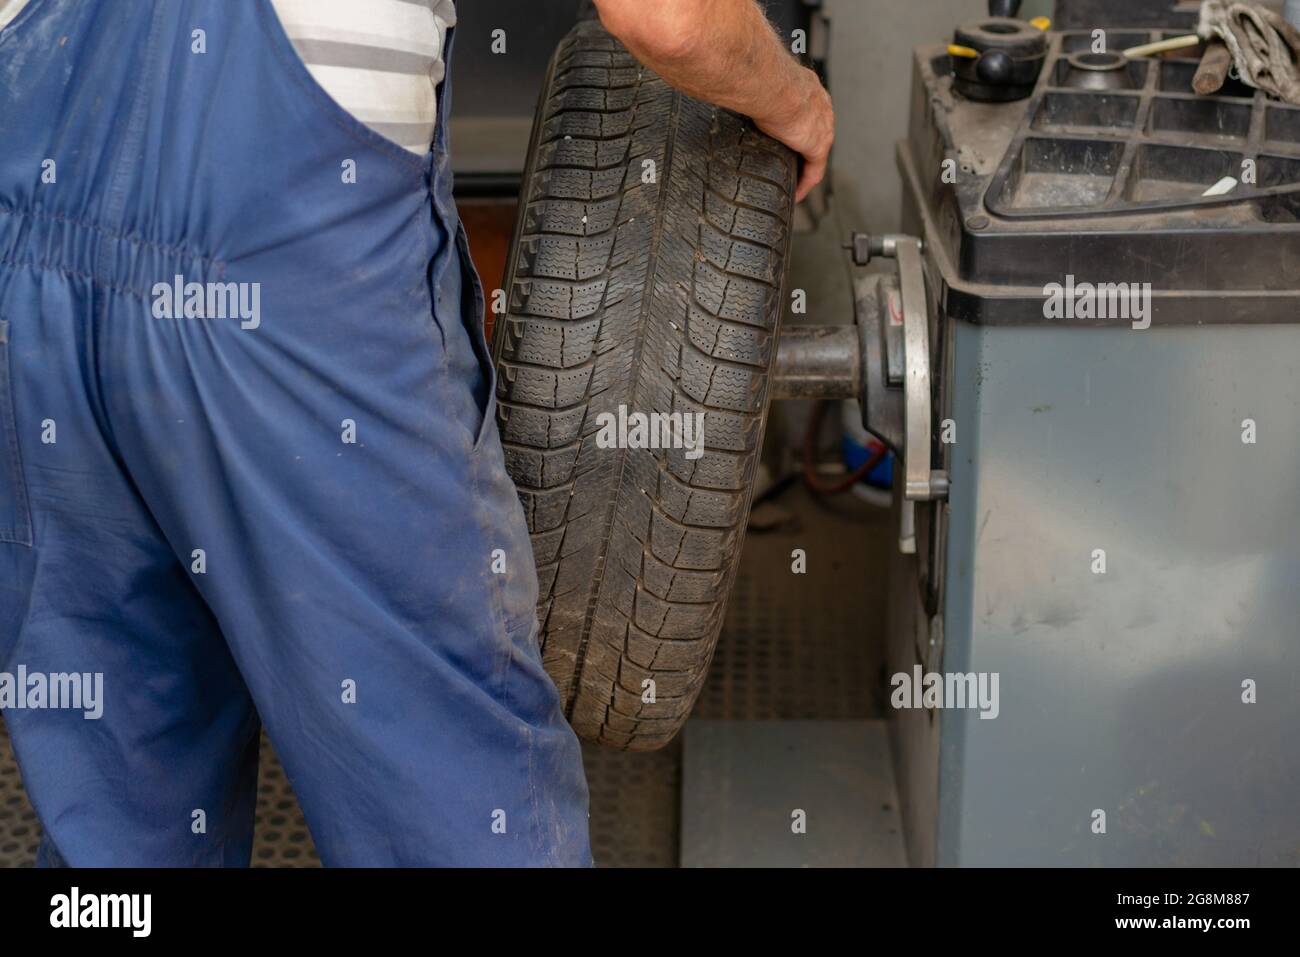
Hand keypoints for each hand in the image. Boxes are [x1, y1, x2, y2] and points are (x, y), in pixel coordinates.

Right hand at [757, 66, 833, 202]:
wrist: (769, 83)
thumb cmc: (759, 76)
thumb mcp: (758, 83)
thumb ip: (752, 90)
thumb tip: (728, 87)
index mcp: (806, 86)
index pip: (806, 111)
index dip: (798, 127)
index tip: (787, 139)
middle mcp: (820, 105)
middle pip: (814, 134)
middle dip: (803, 149)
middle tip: (791, 165)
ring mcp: (822, 126)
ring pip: (815, 154)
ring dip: (804, 168)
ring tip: (793, 182)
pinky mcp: (818, 145)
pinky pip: (814, 172)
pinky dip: (804, 185)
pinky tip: (795, 195)